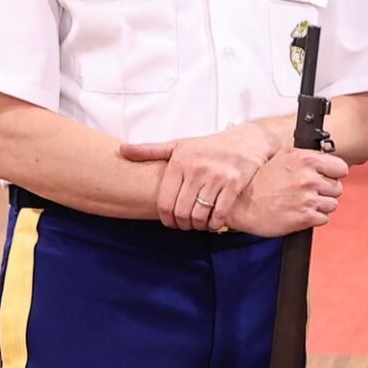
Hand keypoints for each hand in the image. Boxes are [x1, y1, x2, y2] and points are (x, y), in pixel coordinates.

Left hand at [122, 120, 278, 229]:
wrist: (245, 141)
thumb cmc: (208, 147)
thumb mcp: (178, 145)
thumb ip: (150, 150)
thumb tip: (121, 150)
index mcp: (179, 162)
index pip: (165, 203)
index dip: (166, 219)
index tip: (171, 222)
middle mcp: (197, 169)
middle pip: (182, 212)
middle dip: (182, 225)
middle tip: (185, 225)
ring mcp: (217, 177)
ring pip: (200, 215)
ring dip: (198, 226)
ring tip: (198, 224)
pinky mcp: (235, 184)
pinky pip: (220, 214)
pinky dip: (215, 224)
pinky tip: (213, 222)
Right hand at [226, 147, 347, 236]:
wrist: (241, 204)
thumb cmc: (259, 180)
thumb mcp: (282, 157)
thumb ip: (307, 157)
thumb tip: (327, 161)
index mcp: (306, 160)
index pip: (341, 168)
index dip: (334, 174)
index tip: (328, 177)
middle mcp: (308, 178)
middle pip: (337, 188)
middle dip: (325, 190)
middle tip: (308, 191)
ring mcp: (307, 199)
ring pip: (332, 204)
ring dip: (321, 205)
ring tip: (303, 202)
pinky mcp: (304, 217)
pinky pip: (324, 218)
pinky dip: (314, 217)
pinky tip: (300, 211)